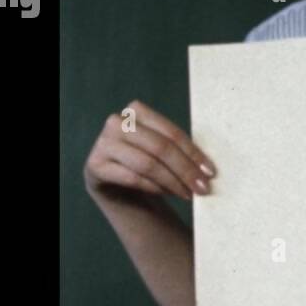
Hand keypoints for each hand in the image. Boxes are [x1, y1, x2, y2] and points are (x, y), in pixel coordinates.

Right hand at [84, 100, 215, 200]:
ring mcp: (103, 143)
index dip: (193, 153)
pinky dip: (154, 188)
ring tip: (188, 194)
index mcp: (137, 111)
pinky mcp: (95, 166)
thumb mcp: (164, 153)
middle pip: (160, 148)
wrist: (118, 188)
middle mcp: (117, 123)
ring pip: (147, 164)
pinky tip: (168, 194)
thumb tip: (207, 168)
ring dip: (172, 182)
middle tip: (202, 188)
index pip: (171, 133)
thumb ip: (180, 151)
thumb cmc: (148, 166)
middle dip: (186, 170)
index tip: (210, 172)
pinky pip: (131, 178)